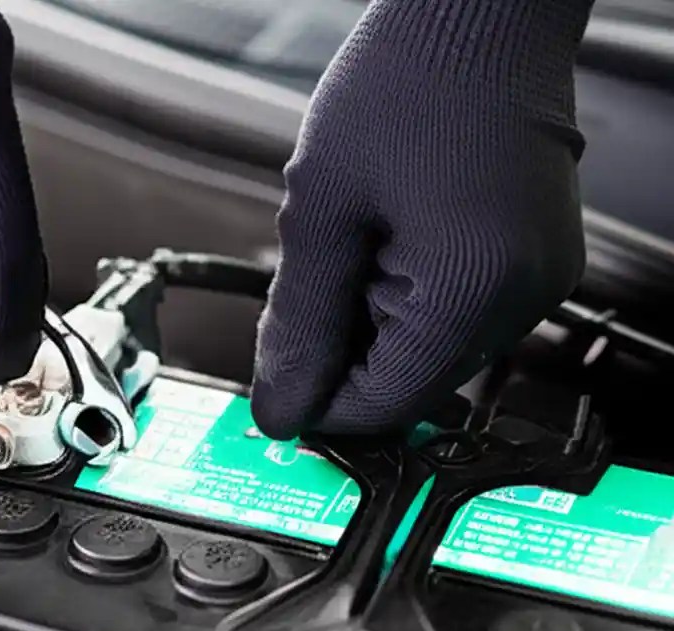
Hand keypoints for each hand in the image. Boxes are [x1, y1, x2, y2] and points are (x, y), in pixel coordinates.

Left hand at [251, 0, 595, 438]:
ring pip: (433, 351)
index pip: (381, 407)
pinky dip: (411, 291)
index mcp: (470, 296)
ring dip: (375, 316)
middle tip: (314, 269)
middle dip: (346, 348)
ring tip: (359, 232)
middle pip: (409, 385)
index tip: (277, 366)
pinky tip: (390, 230)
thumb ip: (299, 321)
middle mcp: (521, 302)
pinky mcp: (535, 260)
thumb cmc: (406, 82)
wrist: (480, 11)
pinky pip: (461, 312)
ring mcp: (537, 281)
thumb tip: (281, 405)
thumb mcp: (321, 210)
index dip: (315, 397)